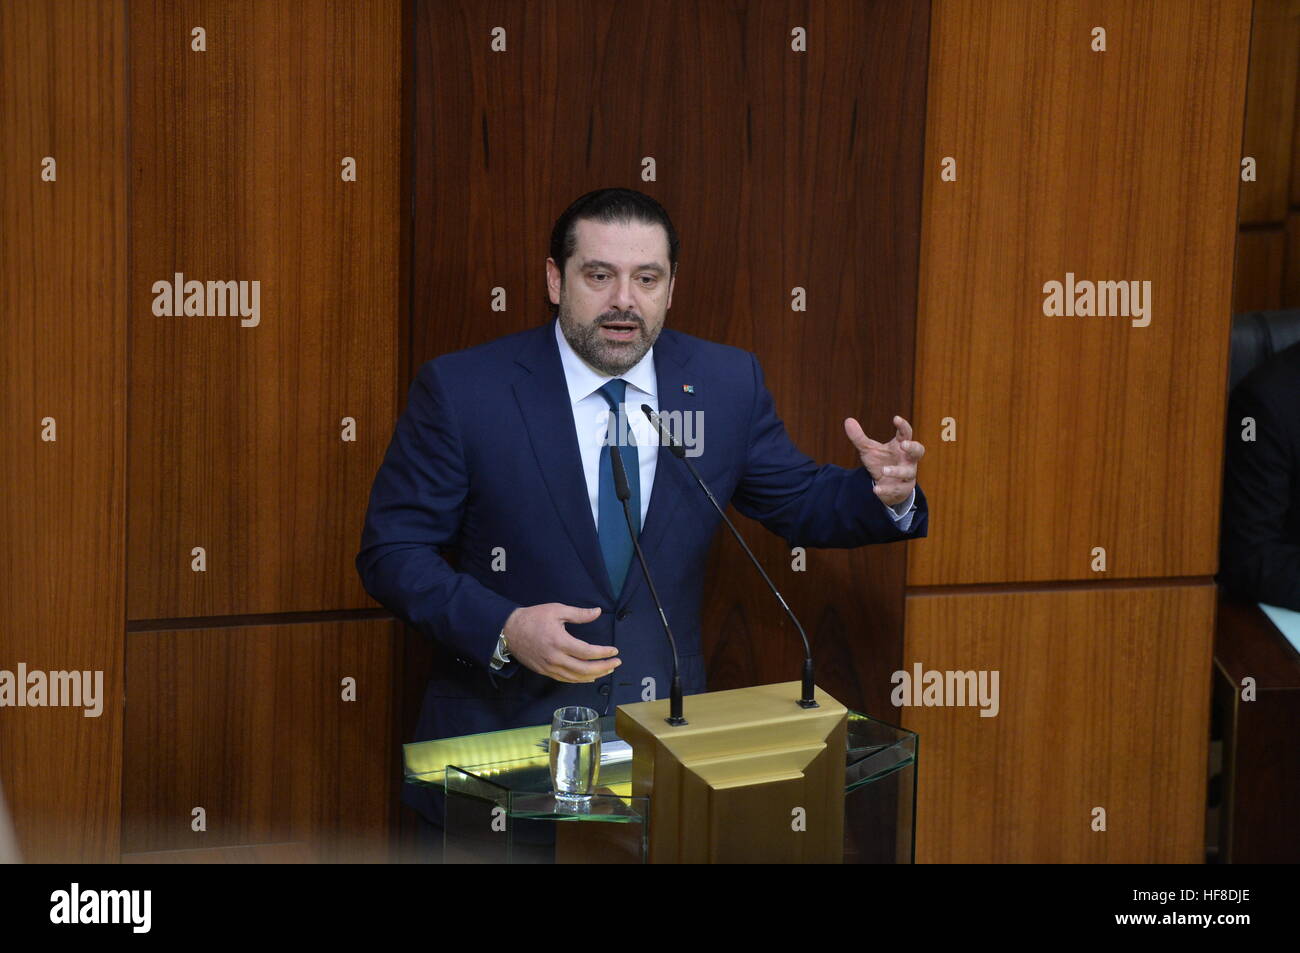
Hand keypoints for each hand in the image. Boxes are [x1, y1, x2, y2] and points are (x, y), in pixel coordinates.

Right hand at [501, 603, 619, 682]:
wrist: (509, 631)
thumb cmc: (533, 618)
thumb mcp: (557, 610)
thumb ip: (579, 614)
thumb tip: (597, 612)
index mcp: (559, 642)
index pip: (587, 652)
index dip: (603, 653)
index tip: (614, 651)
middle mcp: (555, 658)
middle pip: (585, 669)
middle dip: (603, 667)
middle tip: (616, 663)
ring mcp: (549, 668)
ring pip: (576, 677)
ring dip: (594, 675)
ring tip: (607, 670)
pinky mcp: (545, 672)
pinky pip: (566, 679)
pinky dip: (580, 679)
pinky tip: (589, 676)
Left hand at [843, 415, 924, 507]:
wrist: (887, 486)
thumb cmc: (881, 462)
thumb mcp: (869, 450)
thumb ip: (859, 437)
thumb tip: (848, 420)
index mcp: (900, 446)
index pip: (906, 434)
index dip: (903, 426)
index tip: (896, 418)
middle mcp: (908, 459)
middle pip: (918, 451)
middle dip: (912, 447)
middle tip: (904, 445)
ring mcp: (907, 474)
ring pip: (908, 472)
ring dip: (897, 471)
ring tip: (884, 470)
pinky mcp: (903, 489)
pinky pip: (897, 489)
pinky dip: (886, 489)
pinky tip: (876, 489)